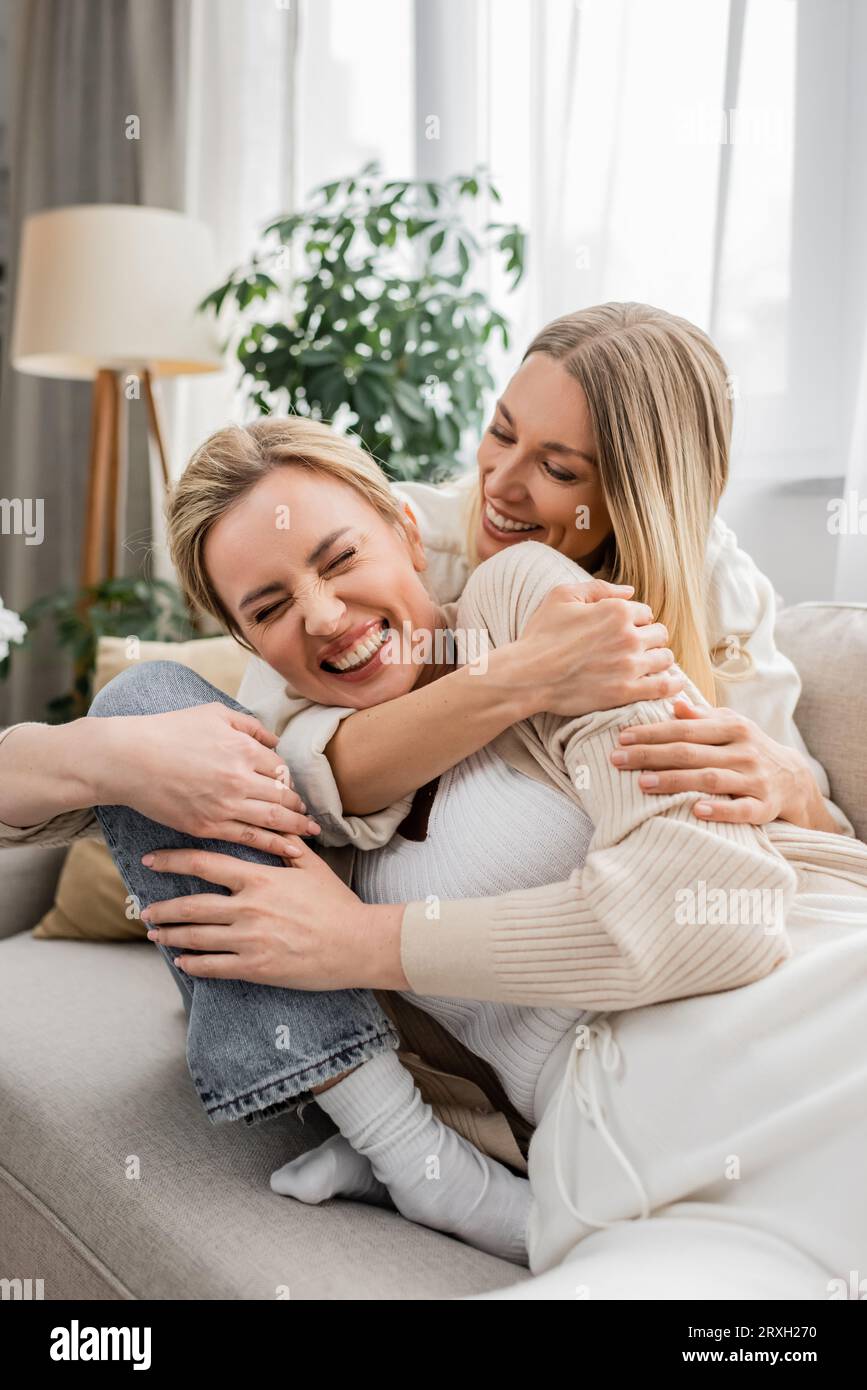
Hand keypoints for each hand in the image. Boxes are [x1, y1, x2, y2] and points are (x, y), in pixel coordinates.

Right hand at [101, 703, 319, 857]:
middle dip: (299, 807)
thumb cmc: (169, 730)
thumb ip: (249, 725)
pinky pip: (248, 839)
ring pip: (273, 820)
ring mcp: (224, 806)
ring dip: (296, 828)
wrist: (129, 759)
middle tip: (309, 815)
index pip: (280, 769)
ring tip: (309, 833)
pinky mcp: (207, 827)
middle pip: (283, 797)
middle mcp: (239, 779)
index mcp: (243, 750)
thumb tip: (274, 740)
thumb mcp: (213, 714)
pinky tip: (289, 850)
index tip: (288, 786)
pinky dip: (273, 845)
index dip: (287, 779)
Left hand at [138, 841, 406, 988]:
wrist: (357, 943)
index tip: (151, 860)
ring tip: (155, 934)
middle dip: (162, 907)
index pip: (205, 864)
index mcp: (259, 878)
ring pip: (197, 937)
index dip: (173, 861)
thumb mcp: (312, 866)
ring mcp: (250, 940)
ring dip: (171, 936)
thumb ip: (285, 845)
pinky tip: (181, 962)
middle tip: (143, 909)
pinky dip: (193, 964)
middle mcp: (249, 908)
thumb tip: (272, 822)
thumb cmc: (336, 904)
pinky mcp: (256, 968)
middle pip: (191, 905)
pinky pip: (214, 967)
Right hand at [510, 580, 684, 717]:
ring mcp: (629, 665)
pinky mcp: (626, 692)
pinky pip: (664, 687)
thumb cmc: (541, 635)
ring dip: (658, 660)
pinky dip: (671, 685)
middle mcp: (628, 636)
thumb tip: (630, 591)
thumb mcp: (562, 596)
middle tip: (635, 648)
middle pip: (660, 634)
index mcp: (616, 610)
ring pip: (666, 658)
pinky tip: (669, 684)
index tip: (622, 631)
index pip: (644, 612)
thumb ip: (599, 588)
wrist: (527, 675)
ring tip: (646, 666)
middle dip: (649, 639)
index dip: (635, 620)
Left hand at [610, 695, 825, 826]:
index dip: (652, 733)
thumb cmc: (749, 749)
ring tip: (643, 783)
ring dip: (676, 781)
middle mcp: (744, 751)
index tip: (622, 738)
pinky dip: (721, 810)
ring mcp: (755, 779)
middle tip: (618, 760)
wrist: (794, 779)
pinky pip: (742, 809)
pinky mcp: (765, 806)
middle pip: (692, 753)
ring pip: (711, 779)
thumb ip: (703, 718)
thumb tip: (674, 704)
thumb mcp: (732, 726)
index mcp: (734, 728)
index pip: (685, 729)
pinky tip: (696, 810)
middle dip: (652, 755)